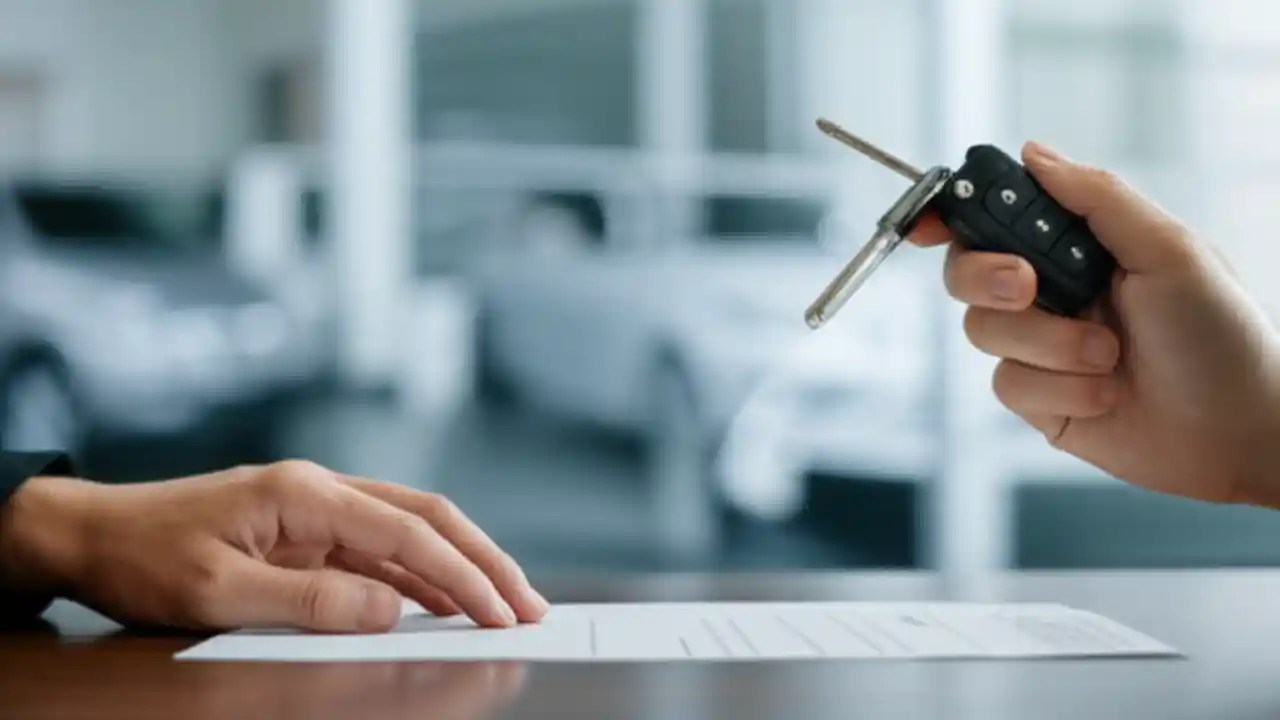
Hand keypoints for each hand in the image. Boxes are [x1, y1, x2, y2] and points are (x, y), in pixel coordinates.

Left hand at [0, 461, 548, 631]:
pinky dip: (420, 575)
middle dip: (484, 559)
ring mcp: (316, 508)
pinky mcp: (308, 530)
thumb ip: (308, 601)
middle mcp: (320, 490)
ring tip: (504, 604)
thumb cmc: (144, 557)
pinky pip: (379, 550)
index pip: (407, 530)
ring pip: (412, 528)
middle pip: (428, 515)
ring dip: (461, 565)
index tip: (500, 612)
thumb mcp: (218, 592)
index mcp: (304, 493)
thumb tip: (391, 608)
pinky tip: (443, 601)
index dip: (462, 573)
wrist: (93, 535)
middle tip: (528, 604)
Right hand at [911, 142, 1279, 505]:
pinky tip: (1108, 394)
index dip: (953, 214)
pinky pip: (1008, 385)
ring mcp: (1042, 348)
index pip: (998, 217)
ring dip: (1050, 345)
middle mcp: (1053, 292)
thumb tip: (1034, 152)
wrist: (1240, 430)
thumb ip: (1098, 198)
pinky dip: (1060, 388)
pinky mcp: (1039, 400)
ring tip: (1110, 357)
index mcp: (1081, 246)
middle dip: (987, 277)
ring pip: (984, 332)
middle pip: (967, 271)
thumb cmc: (1223, 335)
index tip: (931, 222)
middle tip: (1029, 287)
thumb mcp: (1169, 249)